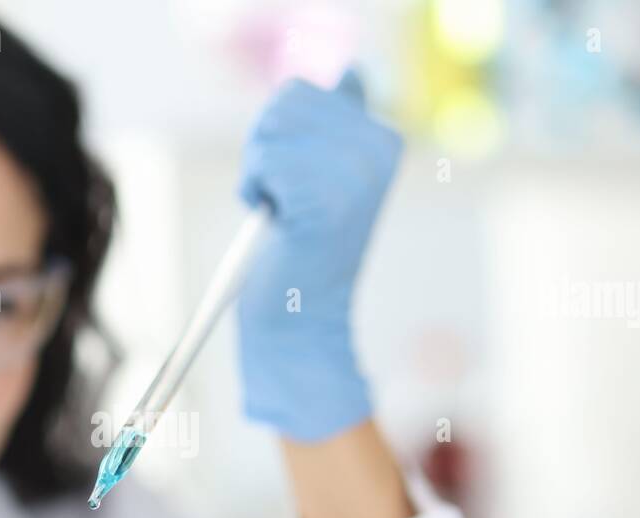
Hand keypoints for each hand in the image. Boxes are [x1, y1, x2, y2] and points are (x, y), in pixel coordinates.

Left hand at [236, 67, 402, 441]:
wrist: (301, 320)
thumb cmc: (302, 252)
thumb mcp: (324, 176)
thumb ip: (336, 125)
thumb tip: (354, 74)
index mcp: (384, 141)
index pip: (299, 92)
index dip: (278, 137)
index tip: (298, 183)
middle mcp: (378, 151)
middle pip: (282, 104)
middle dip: (264, 149)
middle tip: (284, 198)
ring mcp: (353, 175)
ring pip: (270, 131)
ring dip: (259, 171)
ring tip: (282, 210)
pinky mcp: (322, 200)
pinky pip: (263, 164)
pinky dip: (256, 193)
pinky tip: (279, 224)